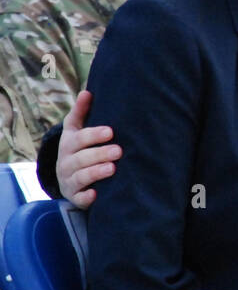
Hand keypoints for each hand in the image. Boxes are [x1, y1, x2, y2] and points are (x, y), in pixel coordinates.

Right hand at [58, 91, 119, 208]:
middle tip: (119, 150)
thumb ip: (81, 112)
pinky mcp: (75, 197)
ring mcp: (69, 180)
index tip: (110, 131)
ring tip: (113, 168)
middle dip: (99, 154)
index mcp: (68, 144)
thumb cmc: (78, 149)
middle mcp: (66, 162)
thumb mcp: (75, 130)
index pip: (79, 138)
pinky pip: (79, 198)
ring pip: (81, 177)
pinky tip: (97, 194)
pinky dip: (87, 197)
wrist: (67, 177)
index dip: (93, 135)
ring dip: (96, 172)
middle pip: (81, 158)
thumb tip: (87, 91)